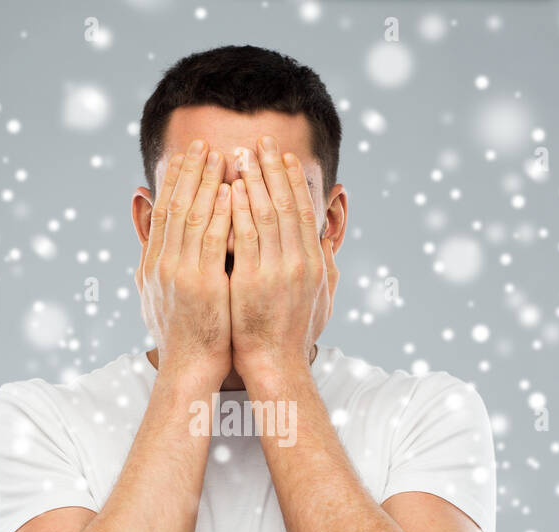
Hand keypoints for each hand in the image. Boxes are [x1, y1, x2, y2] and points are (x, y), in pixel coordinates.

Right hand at [137, 140, 232, 383]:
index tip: (188, 154)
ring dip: (208, 184)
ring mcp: (181, 274)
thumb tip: (141, 214)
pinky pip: (212, 241)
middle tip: (204, 143)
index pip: (163, 210)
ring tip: (223, 156)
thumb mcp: (155, 288)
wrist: (190, 367)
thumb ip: (151, 251)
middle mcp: (163, 264)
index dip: (175, 179)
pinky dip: (222, 214)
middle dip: (191, 172)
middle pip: (176, 206)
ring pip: (194, 217)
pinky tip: (232, 192)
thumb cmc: (182, 331)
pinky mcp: (203, 286)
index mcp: (154, 263)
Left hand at [228, 136, 336, 380]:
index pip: (304, 210)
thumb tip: (327, 240)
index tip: (284, 155)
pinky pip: (245, 238)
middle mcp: (299, 262)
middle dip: (273, 169)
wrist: (275, 365)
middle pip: (287, 204)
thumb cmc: (293, 333)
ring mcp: (276, 271)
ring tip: (240, 154)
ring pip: (266, 214)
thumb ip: (324, 264)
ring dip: (254, 180)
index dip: (294, 180)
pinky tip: (230, 189)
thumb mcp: (320, 296)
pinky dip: (239, 210)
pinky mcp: (252, 281)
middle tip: (261, 140)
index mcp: (313, 262)